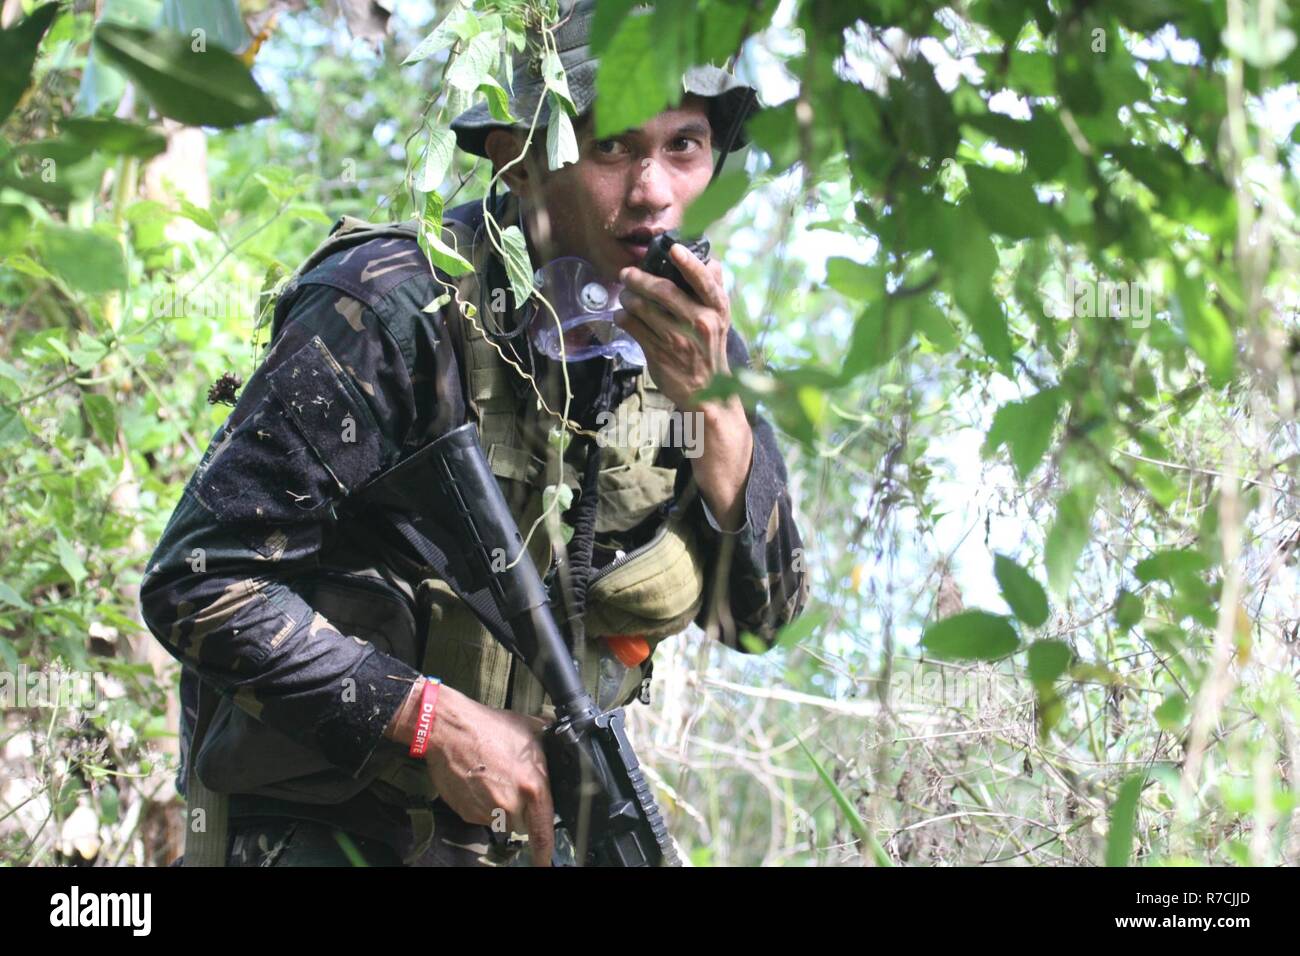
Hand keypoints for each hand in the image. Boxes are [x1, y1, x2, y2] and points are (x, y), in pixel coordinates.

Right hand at [419, 684, 555, 866]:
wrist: (449, 729)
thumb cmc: (488, 726)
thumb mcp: (530, 729)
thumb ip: (550, 744)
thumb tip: (564, 743)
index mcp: (531, 786)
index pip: (543, 830)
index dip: (546, 852)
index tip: (546, 862)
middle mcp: (510, 804)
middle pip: (523, 824)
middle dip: (521, 809)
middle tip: (512, 782)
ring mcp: (486, 810)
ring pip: (502, 820)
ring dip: (501, 806)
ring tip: (494, 777)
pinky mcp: (467, 812)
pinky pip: (482, 816)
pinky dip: (483, 804)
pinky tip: (479, 781)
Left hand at [614, 243, 731, 411]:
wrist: (707, 394)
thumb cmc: (710, 350)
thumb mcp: (720, 321)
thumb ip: (714, 290)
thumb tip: (710, 258)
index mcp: (717, 310)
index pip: (704, 281)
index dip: (689, 263)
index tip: (674, 248)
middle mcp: (700, 322)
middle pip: (664, 290)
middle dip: (639, 278)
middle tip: (626, 274)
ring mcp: (678, 338)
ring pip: (642, 307)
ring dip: (627, 297)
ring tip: (625, 296)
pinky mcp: (659, 352)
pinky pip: (632, 326)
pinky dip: (622, 317)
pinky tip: (623, 316)